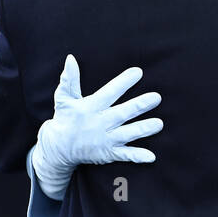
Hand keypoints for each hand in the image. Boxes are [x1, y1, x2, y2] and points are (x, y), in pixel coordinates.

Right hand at [30, 54, 163, 199]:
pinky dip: (137, 156)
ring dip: (143, 129)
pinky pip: (125, 155)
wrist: (58, 148)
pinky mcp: (108, 153)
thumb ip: (70, 79)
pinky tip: (151, 157)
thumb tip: (71, 59)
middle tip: (156, 97)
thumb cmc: (65, 118)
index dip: (123, 82)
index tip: (138, 72)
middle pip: (123, 113)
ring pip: (128, 134)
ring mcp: (105, 139)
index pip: (109, 93)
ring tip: (159, 124)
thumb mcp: (64, 98)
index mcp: (90, 108)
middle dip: (139, 106)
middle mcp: (99, 123)